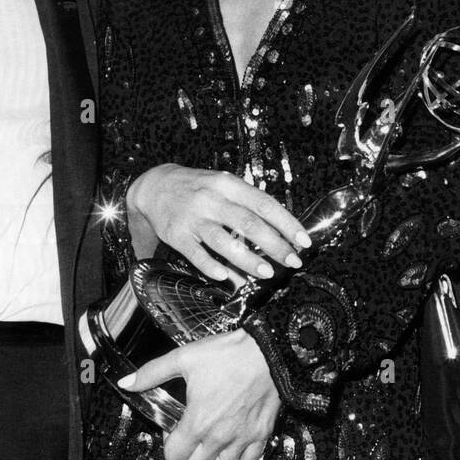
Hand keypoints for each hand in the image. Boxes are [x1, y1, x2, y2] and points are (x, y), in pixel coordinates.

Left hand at [119, 330, 280, 459]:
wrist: (267, 351)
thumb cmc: (229, 354)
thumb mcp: (184, 357)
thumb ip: (152, 373)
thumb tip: (128, 382)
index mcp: (197, 422)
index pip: (174, 457)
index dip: (169, 444)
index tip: (174, 429)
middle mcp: (219, 437)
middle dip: (187, 456)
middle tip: (190, 437)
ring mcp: (242, 440)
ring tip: (210, 445)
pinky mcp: (261, 436)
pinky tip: (233, 446)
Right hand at [125, 164, 310, 282]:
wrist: (155, 186)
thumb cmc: (198, 187)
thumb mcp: (224, 183)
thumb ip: (248, 202)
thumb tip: (280, 227)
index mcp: (228, 185)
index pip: (264, 204)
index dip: (287, 223)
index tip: (304, 241)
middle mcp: (212, 200)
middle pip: (250, 225)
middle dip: (276, 246)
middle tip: (293, 261)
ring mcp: (193, 218)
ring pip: (225, 242)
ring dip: (249, 260)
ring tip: (268, 273)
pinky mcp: (177, 235)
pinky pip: (197, 255)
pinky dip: (212, 267)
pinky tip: (226, 276)